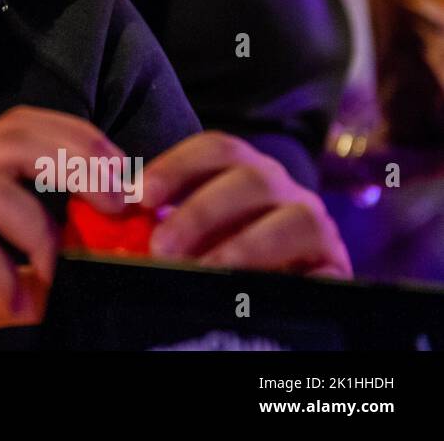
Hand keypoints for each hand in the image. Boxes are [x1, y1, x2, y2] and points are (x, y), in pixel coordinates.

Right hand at [0, 106, 128, 349]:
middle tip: (113, 206)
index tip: (120, 175)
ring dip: (41, 237)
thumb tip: (93, 254)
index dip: (74, 137)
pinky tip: (8, 307)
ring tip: (50, 279)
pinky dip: (2, 279)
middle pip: (9, 141)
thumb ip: (34, 267)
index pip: (15, 126)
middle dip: (74, 164)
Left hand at [142, 131, 350, 277]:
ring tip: (204, 271)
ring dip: (245, 246)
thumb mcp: (184, 227)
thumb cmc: (214, 249)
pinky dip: (298, 281)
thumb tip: (110, 213)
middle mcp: (282, 189)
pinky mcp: (335, 268)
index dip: (176, 167)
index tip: (138, 196)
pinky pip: (328, 271)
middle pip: (252, 180)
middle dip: (201, 212)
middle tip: (160, 247)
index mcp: (243, 170)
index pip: (215, 150)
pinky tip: (258, 295)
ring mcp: (314, 226)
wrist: (277, 287)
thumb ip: (154, 217)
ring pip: (296, 219)